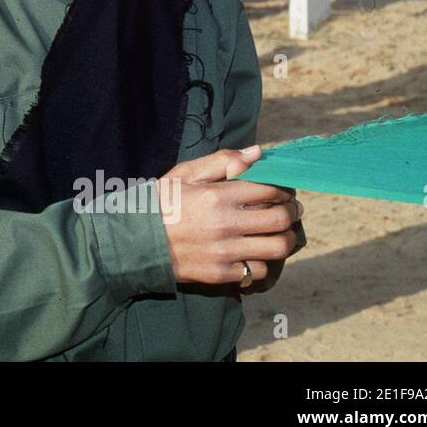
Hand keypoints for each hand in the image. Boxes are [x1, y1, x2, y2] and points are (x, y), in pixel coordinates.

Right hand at [159, 146, 303, 287]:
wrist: (133, 242)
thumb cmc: (159, 203)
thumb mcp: (184, 175)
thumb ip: (222, 161)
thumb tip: (257, 153)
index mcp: (218, 196)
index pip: (270, 190)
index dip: (284, 190)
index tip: (284, 192)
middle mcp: (226, 224)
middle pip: (280, 220)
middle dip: (292, 213)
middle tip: (291, 211)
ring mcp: (225, 251)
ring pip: (277, 248)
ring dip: (285, 239)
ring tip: (280, 234)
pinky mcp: (222, 274)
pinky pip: (259, 271)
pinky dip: (262, 262)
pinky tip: (255, 253)